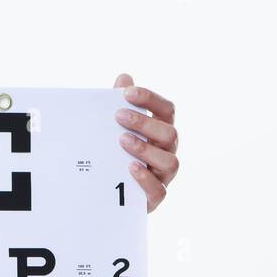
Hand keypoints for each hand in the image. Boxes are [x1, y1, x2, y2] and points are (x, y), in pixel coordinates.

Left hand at [114, 73, 178, 212]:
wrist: (107, 194)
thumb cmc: (116, 155)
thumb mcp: (115, 130)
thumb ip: (121, 106)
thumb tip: (124, 77)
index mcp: (161, 131)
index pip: (166, 110)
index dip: (150, 99)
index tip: (128, 92)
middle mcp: (167, 152)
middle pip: (169, 133)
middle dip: (145, 123)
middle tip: (119, 116)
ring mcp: (164, 176)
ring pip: (170, 161)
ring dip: (146, 149)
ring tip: (122, 141)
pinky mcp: (155, 198)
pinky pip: (159, 191)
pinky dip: (146, 179)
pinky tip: (130, 168)